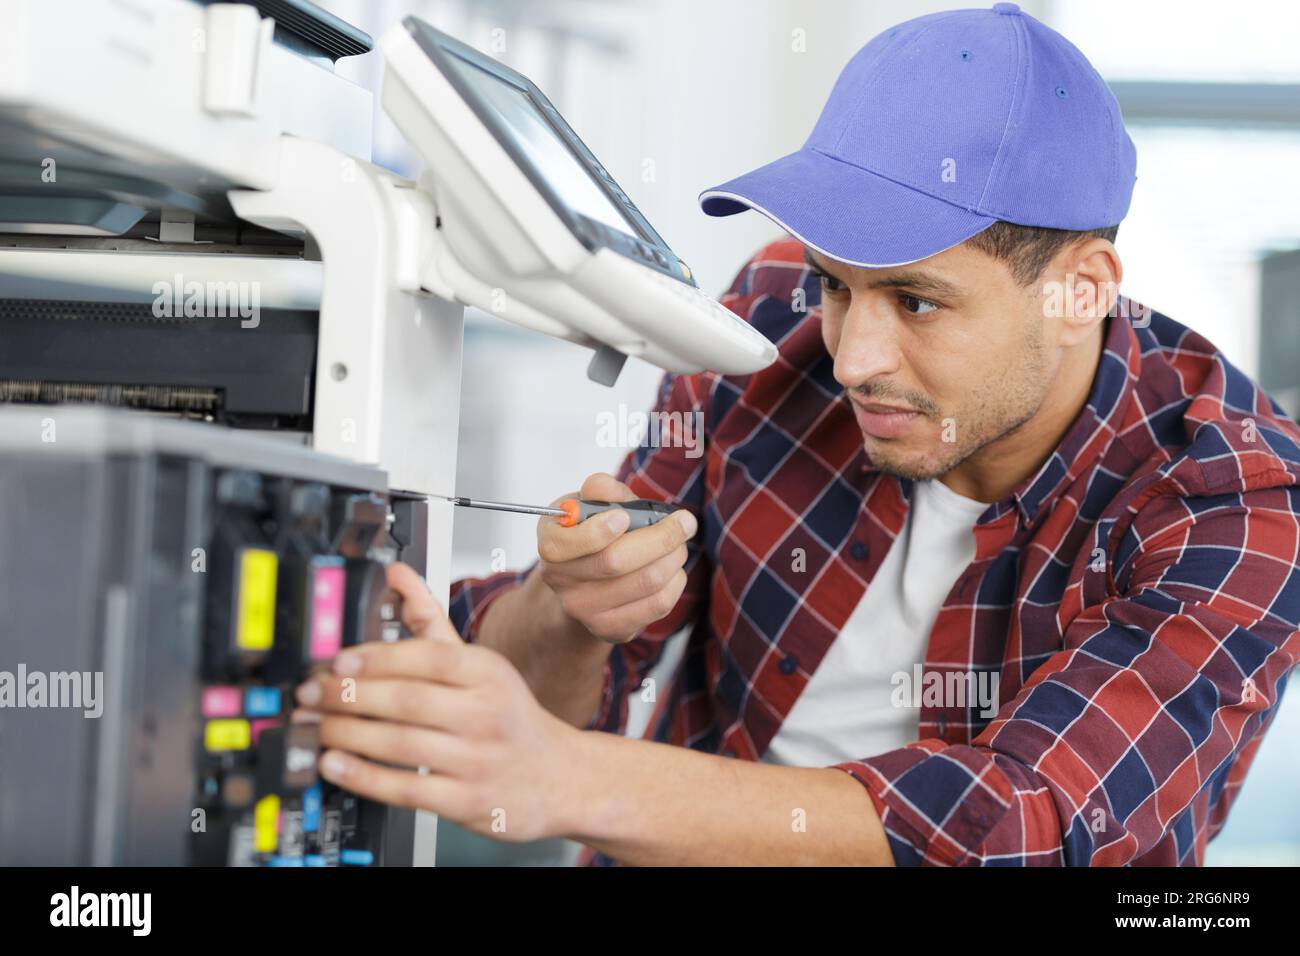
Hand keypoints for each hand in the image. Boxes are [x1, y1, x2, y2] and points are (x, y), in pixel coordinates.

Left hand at [294, 562, 581, 842]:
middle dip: (348, 697)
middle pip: (407, 700)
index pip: (430, 658)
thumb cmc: (509, 717)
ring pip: (400, 744)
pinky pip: (405, 788)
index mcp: (487, 673)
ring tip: (313, 726)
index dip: (378, 658)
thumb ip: (431, 621)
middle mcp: (485, 714)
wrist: (558, 778)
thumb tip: (396, 576)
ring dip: (346, 734)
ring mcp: (476, 760)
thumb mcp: (480, 665)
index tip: (337, 661)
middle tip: (310, 694)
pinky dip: (363, 776)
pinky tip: (336, 764)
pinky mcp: (464, 801)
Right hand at [535, 472, 696, 642]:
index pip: (571, 543)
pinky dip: (676, 582)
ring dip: (673, 557)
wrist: (581, 585)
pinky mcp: (612, 630)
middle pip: (616, 562)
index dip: (600, 530)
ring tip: (679, 544)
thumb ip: (599, 490)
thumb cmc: (590, 533)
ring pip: (645, 582)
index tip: (625, 517)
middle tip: (685, 522)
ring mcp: (585, 611)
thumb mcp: (587, 505)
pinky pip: (658, 605)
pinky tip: (673, 569)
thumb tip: (607, 489)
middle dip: (661, 537)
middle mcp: (561, 582)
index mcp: (551, 545)